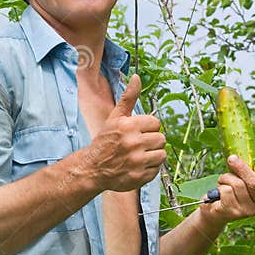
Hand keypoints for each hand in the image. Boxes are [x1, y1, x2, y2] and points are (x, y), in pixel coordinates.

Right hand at [89, 74, 166, 192]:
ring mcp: (137, 161)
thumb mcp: (115, 117)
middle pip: (161, 139)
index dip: (148, 129)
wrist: (93, 168)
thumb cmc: (105, 141)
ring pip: (162, 155)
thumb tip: (137, 77)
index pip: (156, 124)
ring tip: (139, 156)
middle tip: (138, 146)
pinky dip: (149, 169)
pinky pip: (156, 170)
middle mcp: (133, 143)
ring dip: (153, 156)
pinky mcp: (139, 177)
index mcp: (129, 126)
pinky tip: (137, 167)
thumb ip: (128, 97)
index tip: (137, 133)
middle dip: (152, 142)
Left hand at [199, 154, 254, 225]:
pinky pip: (226, 191)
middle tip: (232, 158)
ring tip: (224, 182)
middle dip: (241, 167)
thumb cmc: (233, 191)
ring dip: (226, 178)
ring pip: (237, 184)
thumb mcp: (244, 179)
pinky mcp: (232, 213)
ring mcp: (247, 211)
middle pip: (254, 183)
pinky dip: (220, 186)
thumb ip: (253, 168)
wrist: (217, 211)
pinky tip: (220, 193)